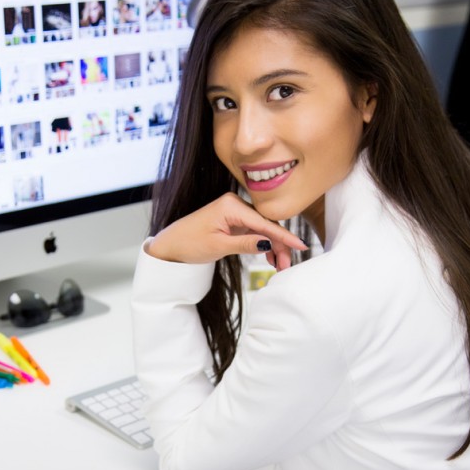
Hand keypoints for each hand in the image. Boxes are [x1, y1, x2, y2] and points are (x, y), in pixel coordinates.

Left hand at [147, 192, 306, 271]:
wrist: (169, 245)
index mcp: (231, 205)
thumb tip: (269, 243)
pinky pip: (253, 231)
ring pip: (262, 229)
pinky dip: (261, 244)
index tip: (301, 246)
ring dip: (272, 246)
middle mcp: (235, 204)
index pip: (264, 222)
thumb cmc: (188, 243)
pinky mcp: (232, 220)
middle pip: (266, 225)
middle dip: (279, 245)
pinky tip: (269, 258)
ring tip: (279, 266)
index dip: (284, 236)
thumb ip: (246, 243)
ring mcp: (234, 212)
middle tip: (286, 266)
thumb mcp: (219, 246)